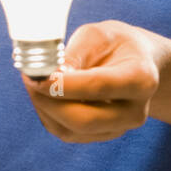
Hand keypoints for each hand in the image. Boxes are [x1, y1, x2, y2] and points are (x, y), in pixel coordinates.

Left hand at [21, 19, 161, 142]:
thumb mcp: (97, 35)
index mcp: (141, 78)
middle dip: (49, 101)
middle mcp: (135, 111)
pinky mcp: (104, 135)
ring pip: (72, 131)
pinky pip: (68, 133)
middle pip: (85, 120)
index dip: (63, 85)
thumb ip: (73, 55)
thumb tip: (46, 77)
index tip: (36, 76)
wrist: (138, 62)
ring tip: (34, 82)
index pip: (98, 87)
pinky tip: (44, 94)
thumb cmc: (116, 43)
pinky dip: (49, 115)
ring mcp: (120, 128)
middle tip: (29, 79)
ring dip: (45, 108)